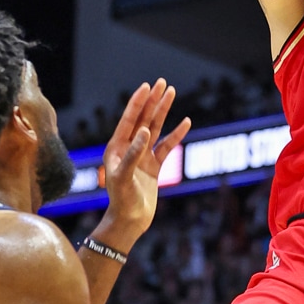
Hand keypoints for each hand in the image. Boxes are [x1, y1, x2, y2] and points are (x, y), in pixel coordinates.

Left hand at [93, 80, 189, 251]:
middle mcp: (129, 149)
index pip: (129, 119)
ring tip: (172, 94)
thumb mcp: (125, 176)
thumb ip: (134, 153)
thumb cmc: (122, 200)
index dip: (138, 102)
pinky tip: (186, 123)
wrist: (129, 221)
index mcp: (117, 148)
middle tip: (163, 83)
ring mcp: (143, 157)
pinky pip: (167, 147)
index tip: (147, 86)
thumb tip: (144, 131)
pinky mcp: (154, 167)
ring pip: (155, 129)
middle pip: (143, 119)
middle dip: (152, 101)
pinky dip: (176, 135)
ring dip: (163, 112)